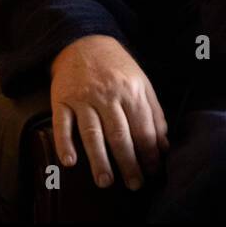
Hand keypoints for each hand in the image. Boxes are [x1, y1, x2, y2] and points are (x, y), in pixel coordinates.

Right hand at [49, 34, 169, 189]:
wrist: (83, 41)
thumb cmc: (116, 67)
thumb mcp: (142, 83)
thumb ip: (154, 113)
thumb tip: (164, 145)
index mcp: (131, 91)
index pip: (143, 129)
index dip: (149, 153)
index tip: (153, 172)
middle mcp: (107, 95)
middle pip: (119, 135)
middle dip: (129, 163)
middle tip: (134, 185)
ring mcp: (83, 97)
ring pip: (92, 133)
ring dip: (99, 159)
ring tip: (105, 181)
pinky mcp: (62, 99)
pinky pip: (62, 124)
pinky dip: (65, 143)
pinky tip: (69, 162)